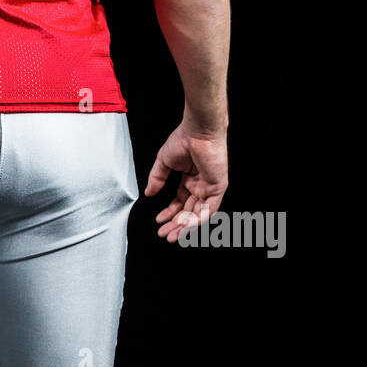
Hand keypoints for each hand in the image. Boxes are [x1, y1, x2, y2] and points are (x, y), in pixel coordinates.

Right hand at [144, 119, 227, 241]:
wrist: (197, 131)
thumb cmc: (183, 140)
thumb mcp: (164, 162)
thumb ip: (157, 179)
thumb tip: (148, 193)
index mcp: (189, 180)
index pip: (180, 202)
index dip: (169, 213)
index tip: (159, 222)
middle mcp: (200, 186)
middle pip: (188, 211)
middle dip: (176, 224)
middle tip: (164, 234)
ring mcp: (210, 187)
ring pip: (198, 214)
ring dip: (185, 226)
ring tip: (172, 235)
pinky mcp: (218, 187)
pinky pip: (210, 208)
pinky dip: (198, 219)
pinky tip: (186, 226)